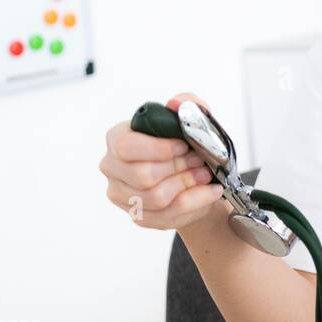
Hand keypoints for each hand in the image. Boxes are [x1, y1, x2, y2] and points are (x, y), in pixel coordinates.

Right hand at [99, 92, 225, 229]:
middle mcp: (113, 168)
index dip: (160, 148)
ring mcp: (123, 196)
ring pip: (156, 198)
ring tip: (205, 175)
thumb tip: (176, 103)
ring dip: (188, 185)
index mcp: (118, 139)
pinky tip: (209, 192)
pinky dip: (195, 202)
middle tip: (200, 161)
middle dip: (180, 168)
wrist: (195, 175)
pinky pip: (168, 215)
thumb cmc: (186, 147)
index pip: (126, 146)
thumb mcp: (192, 119)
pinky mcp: (139, 217)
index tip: (184, 146)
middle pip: (143, 175)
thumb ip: (188, 105)